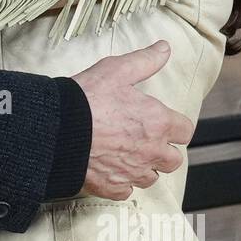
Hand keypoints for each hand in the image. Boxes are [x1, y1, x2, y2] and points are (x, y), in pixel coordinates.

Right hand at [69, 42, 193, 199]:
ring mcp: (132, 172)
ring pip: (151, 178)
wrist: (56, 129)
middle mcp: (151, 151)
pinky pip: (126, 192)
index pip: (185, 131)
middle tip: (144, 140)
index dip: (174, 126)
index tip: (161, 122)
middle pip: (173, 160)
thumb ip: (145, 61)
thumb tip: (165, 48)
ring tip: (127, 156)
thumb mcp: (117, 70)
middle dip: (163, 151)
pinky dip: (121, 183)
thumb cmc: (87, 98)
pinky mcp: (112, 187)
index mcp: (158, 122)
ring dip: (144, 168)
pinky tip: (111, 171)